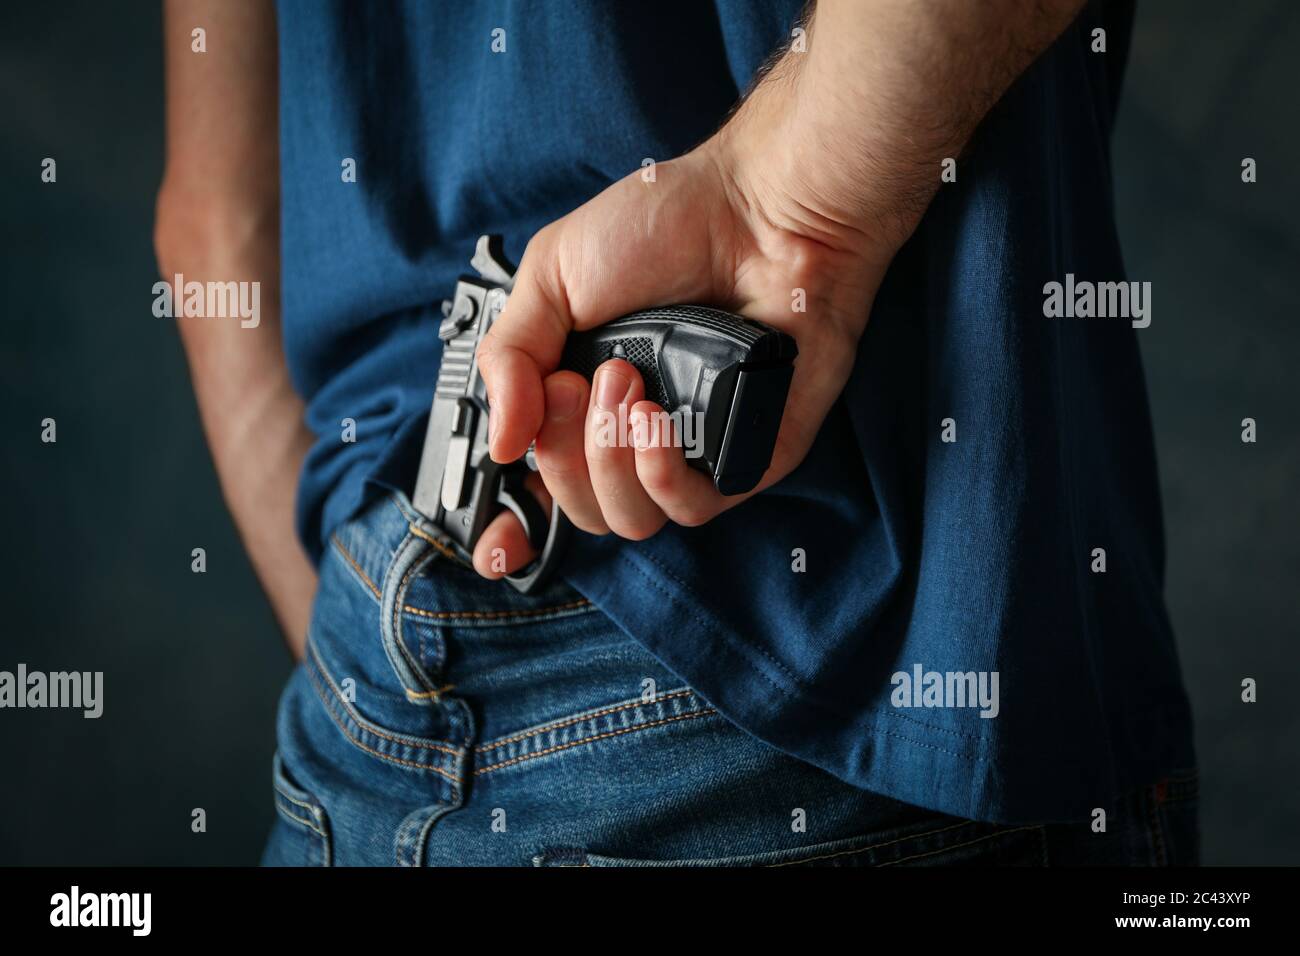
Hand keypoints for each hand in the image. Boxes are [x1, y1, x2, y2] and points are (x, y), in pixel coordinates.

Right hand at [469, 0, 1081, 578]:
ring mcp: (693, 450)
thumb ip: (509, 356)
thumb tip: (498, 444)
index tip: (492, 547)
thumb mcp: (551, 274)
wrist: (760, 209)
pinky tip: (656, 419)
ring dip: (607, 460)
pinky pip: (693, 507)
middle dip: (561, 456)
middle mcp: (634, 435)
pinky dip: (660, 473)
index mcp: (580, 400)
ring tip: (624, 384)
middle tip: (576, 384)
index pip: (541, 489)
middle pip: (580, 510)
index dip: (511, 528)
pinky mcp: (747, 455)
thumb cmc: (666, 225)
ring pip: (630, 519)